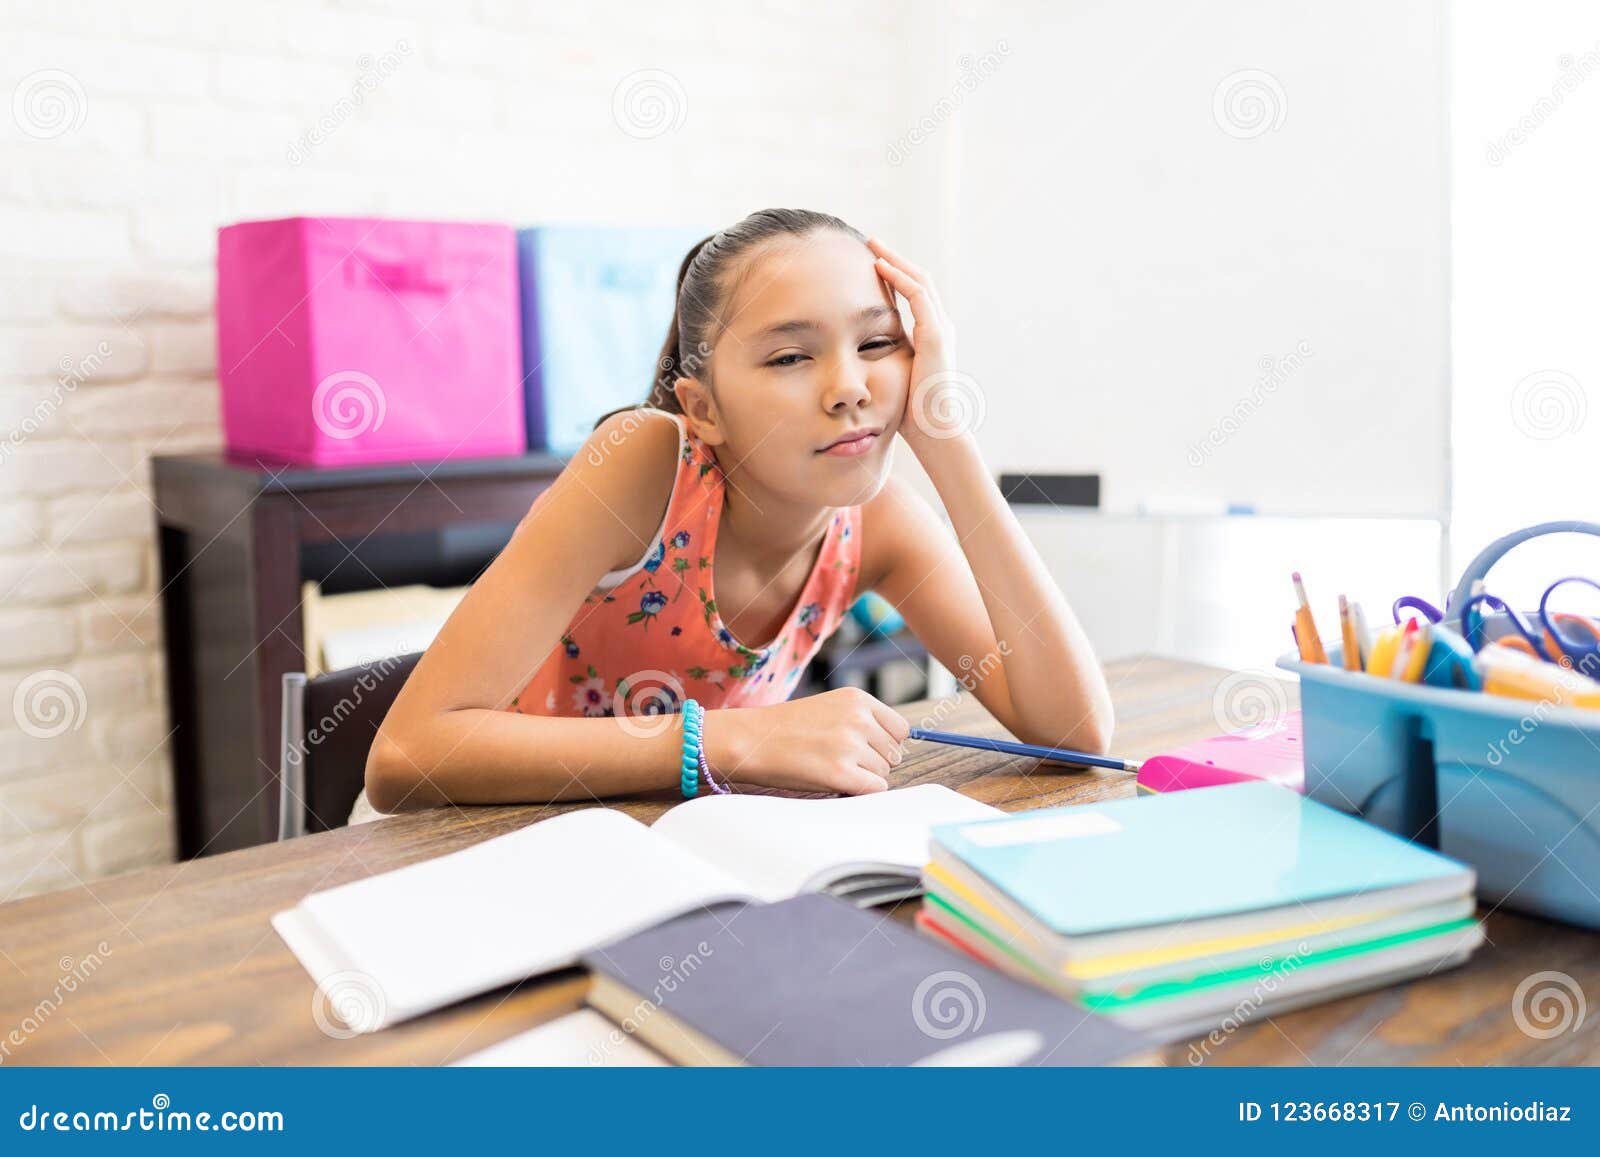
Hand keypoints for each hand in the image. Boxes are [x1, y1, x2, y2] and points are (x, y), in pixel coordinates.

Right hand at [705, 687, 911, 794]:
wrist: (751, 739)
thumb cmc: (788, 728)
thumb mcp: (831, 707)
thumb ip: (864, 720)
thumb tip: (897, 750)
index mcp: (858, 699)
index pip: (900, 729)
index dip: (885, 743)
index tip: (865, 749)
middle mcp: (859, 719)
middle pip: (894, 754)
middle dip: (874, 762)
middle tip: (841, 760)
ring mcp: (850, 745)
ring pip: (884, 773)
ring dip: (864, 777)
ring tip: (831, 767)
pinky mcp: (841, 773)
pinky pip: (874, 789)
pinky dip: (859, 791)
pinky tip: (836, 782)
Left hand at [867, 237, 978, 453]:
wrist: (932, 430)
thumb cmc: (910, 410)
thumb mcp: (894, 372)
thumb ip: (885, 353)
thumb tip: (860, 345)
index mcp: (933, 334)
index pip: (916, 293)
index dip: (896, 274)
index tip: (874, 261)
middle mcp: (941, 327)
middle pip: (920, 280)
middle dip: (896, 259)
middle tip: (872, 243)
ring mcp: (941, 330)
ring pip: (920, 281)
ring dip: (896, 261)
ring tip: (874, 246)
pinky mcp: (936, 337)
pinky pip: (918, 297)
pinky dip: (900, 279)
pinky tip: (880, 268)